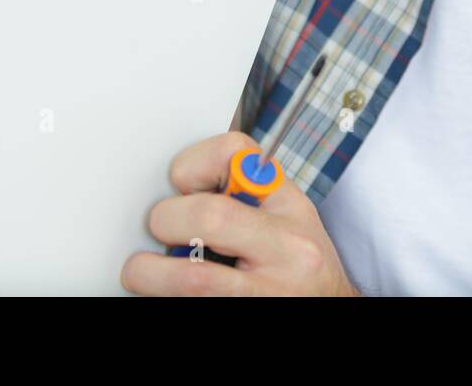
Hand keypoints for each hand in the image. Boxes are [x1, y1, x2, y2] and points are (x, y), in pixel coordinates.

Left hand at [123, 131, 362, 295]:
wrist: (328, 307)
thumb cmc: (298, 262)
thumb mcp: (288, 214)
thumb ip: (242, 192)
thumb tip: (174, 187)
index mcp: (290, 207)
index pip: (233, 154)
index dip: (191, 166)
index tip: (181, 187)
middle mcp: (287, 249)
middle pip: (209, 216)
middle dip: (165, 221)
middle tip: (160, 233)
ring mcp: (269, 294)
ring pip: (192, 280)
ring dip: (150, 275)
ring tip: (144, 272)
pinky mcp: (247, 317)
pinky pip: (192, 305)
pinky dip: (164, 297)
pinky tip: (169, 293)